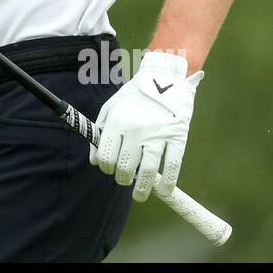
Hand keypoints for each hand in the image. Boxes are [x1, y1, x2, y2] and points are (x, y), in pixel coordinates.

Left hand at [89, 50, 203, 201]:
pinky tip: (162, 190)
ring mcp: (158, 134)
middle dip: (123, 178)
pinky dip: (167, 183)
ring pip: (148, 171)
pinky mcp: (178, 137)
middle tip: (124, 179)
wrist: (164, 78)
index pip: (106, 157)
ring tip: (139, 195)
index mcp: (117, 121)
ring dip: (142, 188)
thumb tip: (94, 161)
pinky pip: (172, 166)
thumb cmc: (134, 95)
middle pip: (125, 167)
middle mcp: (136, 129)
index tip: (110, 169)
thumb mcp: (111, 107)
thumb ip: (99, 133)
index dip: (106, 167)